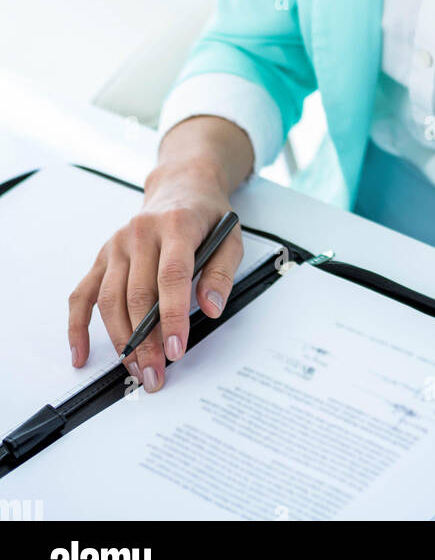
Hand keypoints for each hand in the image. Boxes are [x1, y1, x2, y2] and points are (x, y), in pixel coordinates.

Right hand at [67, 148, 243, 393]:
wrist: (182, 186)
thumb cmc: (206, 215)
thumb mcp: (230, 237)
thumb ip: (222, 273)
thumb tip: (210, 307)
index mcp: (176, 225)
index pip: (171, 276)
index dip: (172, 316)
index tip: (177, 349)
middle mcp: (141, 233)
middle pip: (138, 294)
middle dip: (146, 340)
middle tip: (156, 373)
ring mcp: (118, 245)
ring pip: (110, 299)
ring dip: (121, 339)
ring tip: (136, 368)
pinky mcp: (103, 256)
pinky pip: (83, 293)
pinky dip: (78, 325)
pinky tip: (82, 352)